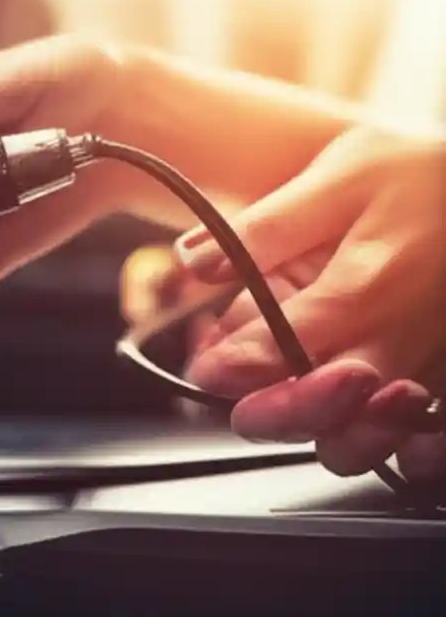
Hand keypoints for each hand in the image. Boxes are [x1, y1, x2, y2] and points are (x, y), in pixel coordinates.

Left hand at [178, 127, 445, 484]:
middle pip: (329, 418)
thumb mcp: (338, 178)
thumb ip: (264, 231)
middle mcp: (404, 341)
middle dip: (273, 415)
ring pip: (374, 441)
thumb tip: (193, 262)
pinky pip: (425, 438)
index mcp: (365, 291)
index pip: (280, 355)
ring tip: (299, 404)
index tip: (206, 364)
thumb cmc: (423, 172)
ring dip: (329, 433)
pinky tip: (365, 422)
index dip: (230, 369)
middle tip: (245, 399)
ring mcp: (432, 366)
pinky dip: (396, 444)